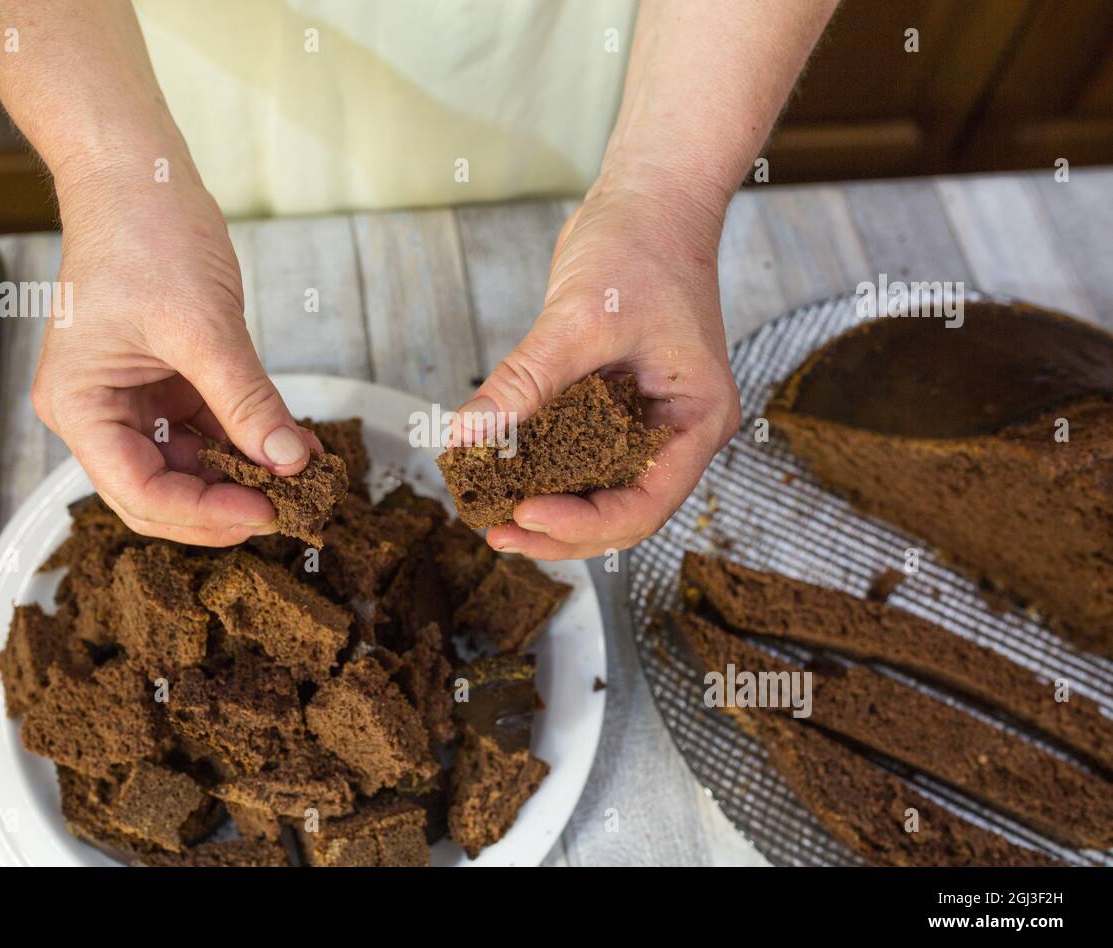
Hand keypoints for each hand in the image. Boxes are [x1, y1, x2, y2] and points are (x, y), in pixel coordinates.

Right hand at [31, 157, 317, 545]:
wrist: (137, 174)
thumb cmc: (143, 232)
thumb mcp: (202, 326)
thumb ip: (246, 400)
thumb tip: (289, 460)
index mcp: (78, 407)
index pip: (139, 493)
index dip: (205, 514)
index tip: (266, 511)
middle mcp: (97, 414)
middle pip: (160, 495)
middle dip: (223, 507)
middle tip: (287, 508)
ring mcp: (132, 402)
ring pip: (187, 471)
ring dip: (240, 479)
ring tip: (298, 478)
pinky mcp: (165, 385)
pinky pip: (206, 434)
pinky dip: (245, 444)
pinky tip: (287, 447)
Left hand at [454, 182, 740, 559]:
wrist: (649, 197)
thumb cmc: (642, 245)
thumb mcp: (580, 318)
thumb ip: (526, 381)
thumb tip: (468, 433)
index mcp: (697, 419)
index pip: (647, 501)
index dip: (586, 521)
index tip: (527, 513)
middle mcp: (675, 430)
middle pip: (621, 510)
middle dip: (560, 530)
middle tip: (499, 532)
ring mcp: (644, 420)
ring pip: (597, 489)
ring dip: (548, 508)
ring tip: (492, 517)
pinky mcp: (611, 405)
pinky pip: (577, 454)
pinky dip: (540, 469)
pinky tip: (498, 475)